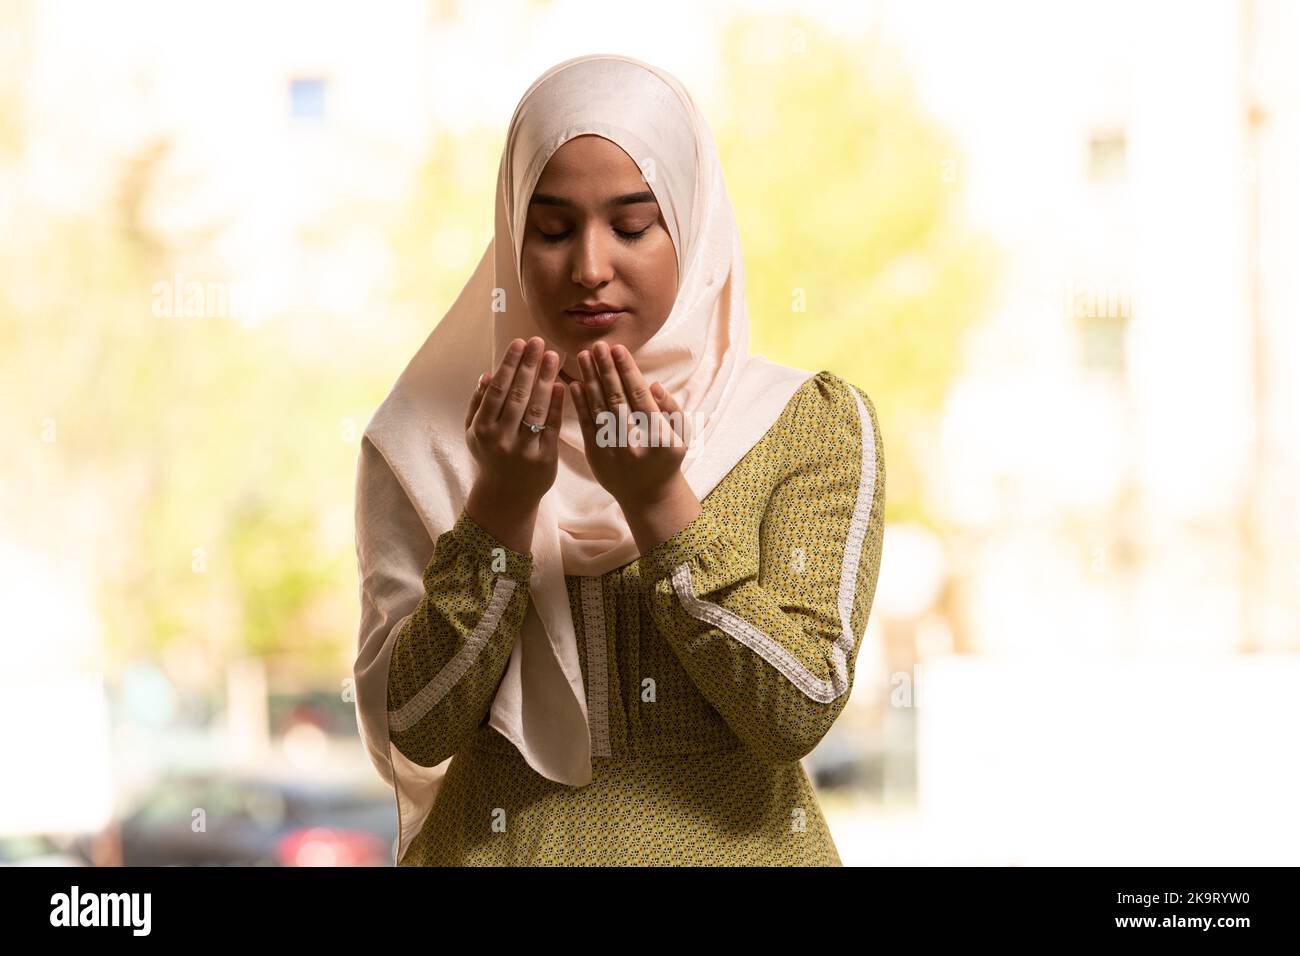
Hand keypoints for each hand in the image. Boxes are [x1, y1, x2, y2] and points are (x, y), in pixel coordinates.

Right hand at [464, 337, 564, 550]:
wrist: (506, 496)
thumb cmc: (490, 456)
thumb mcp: (474, 432)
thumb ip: (478, 403)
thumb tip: (486, 374)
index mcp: (483, 428)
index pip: (498, 389)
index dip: (509, 364)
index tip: (520, 343)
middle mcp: (501, 438)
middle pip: (518, 395)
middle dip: (529, 365)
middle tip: (539, 342)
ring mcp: (524, 448)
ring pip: (536, 408)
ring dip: (546, 379)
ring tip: (554, 356)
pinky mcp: (545, 457)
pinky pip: (553, 426)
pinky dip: (558, 405)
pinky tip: (563, 385)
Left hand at [567, 340, 689, 510]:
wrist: (649, 497)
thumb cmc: (667, 460)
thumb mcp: (681, 436)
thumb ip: (671, 408)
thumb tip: (654, 385)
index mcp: (658, 434)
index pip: (639, 395)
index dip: (627, 370)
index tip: (618, 348)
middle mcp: (634, 441)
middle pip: (616, 398)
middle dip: (605, 369)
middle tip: (597, 345)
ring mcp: (613, 449)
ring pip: (598, 408)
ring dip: (589, 380)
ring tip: (583, 356)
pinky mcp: (596, 455)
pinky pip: (586, 425)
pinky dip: (579, 404)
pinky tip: (574, 383)